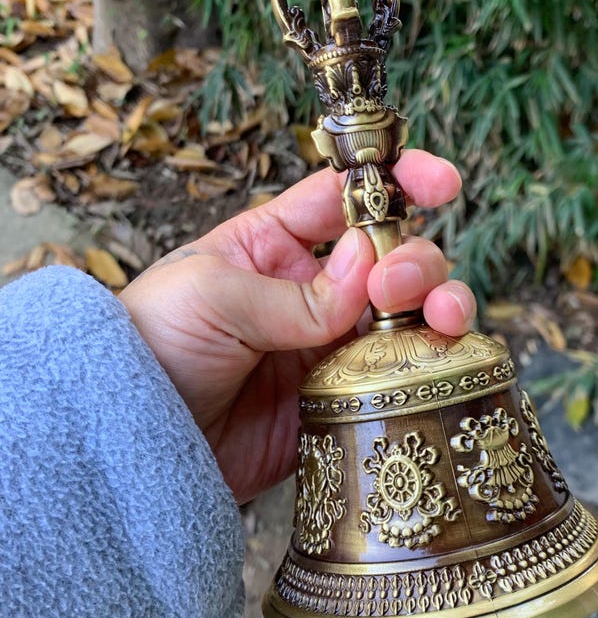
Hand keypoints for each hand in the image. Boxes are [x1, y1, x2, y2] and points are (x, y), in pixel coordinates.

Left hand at [120, 151, 475, 501]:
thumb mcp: (211, 293)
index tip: (441, 181)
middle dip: (415, 260)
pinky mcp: (343, 398)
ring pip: (412, 316)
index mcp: (276, 245)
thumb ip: (295, 291)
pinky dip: (435, 363)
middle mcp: (315, 291)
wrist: (130, 436)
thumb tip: (369, 266)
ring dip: (444, 305)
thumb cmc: (154, 342)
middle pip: (394, 258)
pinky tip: (446, 357)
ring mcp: (333, 347)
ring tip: (446, 316)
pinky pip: (402, 376)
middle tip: (394, 286)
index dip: (397, 181)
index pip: (346, 199)